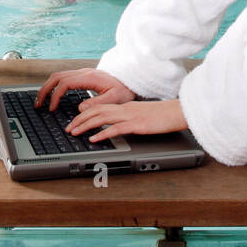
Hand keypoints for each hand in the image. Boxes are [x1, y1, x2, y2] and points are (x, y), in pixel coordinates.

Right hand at [35, 69, 133, 111]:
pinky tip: (53, 95)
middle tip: (38, 104)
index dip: (55, 96)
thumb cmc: (124, 88)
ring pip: (58, 76)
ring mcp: (82, 73)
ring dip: (47, 87)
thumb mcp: (115, 98)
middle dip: (45, 90)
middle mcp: (83, 73)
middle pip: (56, 77)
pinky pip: (63, 78)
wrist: (130, 79)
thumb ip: (98, 103)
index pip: (64, 84)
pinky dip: (54, 86)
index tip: (52, 108)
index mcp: (89, 77)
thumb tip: (81, 108)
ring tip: (41, 100)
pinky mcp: (83, 76)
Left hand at [66, 98, 188, 142]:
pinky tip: (93, 139)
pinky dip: (102, 134)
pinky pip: (116, 129)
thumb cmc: (163, 116)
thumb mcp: (142, 116)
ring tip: (74, 132)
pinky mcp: (137, 125)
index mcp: (125, 107)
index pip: (99, 107)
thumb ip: (128, 119)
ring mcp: (130, 116)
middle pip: (96, 111)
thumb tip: (117, 128)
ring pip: (101, 118)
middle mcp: (124, 109)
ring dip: (85, 125)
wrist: (178, 111)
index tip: (74, 121)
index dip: (84, 114)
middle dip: (79, 119)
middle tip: (68, 128)